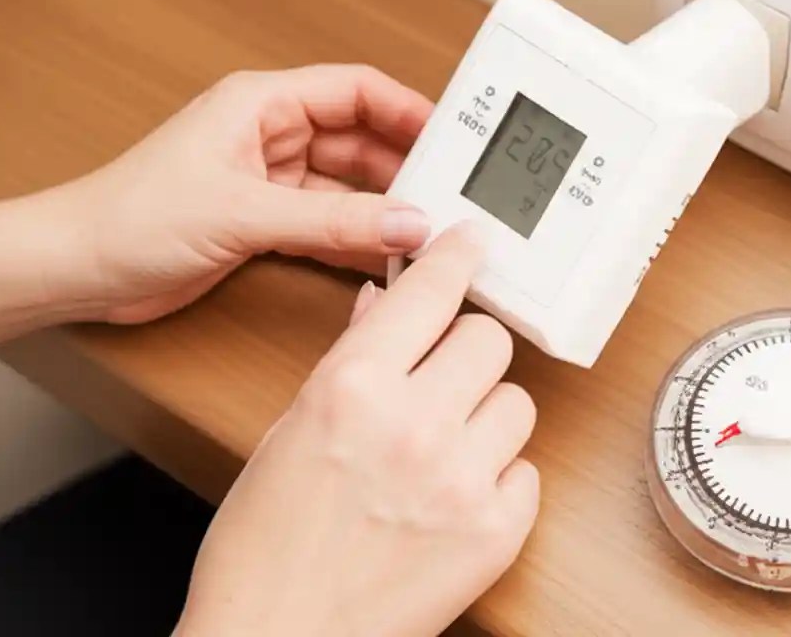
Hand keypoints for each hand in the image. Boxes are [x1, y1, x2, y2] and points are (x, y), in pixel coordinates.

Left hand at [63, 64, 433, 322]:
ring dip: (383, 209)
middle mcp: (268, 136)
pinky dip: (355, 240)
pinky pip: (327, 225)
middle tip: (448, 195)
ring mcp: (267, 181)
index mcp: (261, 104)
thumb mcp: (245, 214)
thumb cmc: (130, 216)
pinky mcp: (262, 224)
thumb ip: (334, 222)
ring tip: (426, 230)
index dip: (407, 110)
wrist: (77, 269)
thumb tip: (407, 221)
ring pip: (347, 188)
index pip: (355, 91)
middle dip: (404, 167)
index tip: (451, 138)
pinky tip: (386, 256)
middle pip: (359, 140)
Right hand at [175, 225, 539, 636]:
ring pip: (518, 402)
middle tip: (442, 383)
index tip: (473, 243)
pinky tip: (456, 501)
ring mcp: (462, 480)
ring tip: (444, 454)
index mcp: (351, 389)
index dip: (456, 257)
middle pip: (488, 340)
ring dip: (486, 418)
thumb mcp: (289, 433)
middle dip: (465, 353)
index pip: (429, 292)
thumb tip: (384, 305)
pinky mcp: (496, 532)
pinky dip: (499, 481)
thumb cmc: (262, 548)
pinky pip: (528, 472)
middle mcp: (413, 424)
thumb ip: (349, 361)